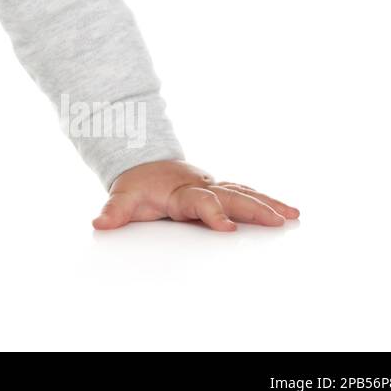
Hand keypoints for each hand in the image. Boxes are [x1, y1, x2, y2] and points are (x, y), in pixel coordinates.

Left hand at [92, 160, 300, 231]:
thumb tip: (99, 222)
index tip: (227, 228)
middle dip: (254, 208)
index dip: (213, 214)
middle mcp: (202, 187)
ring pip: (244, 193)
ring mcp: (214, 187)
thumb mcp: (122, 197)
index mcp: (180, 192)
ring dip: (267, 203)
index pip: (200, 202)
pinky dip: (266, 201)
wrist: (145, 162)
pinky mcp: (221, 190)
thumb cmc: (138, 185)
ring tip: (292, 216)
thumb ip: (114, 211)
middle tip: (277, 221)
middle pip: (231, 196)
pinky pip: (246, 193)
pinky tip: (287, 212)